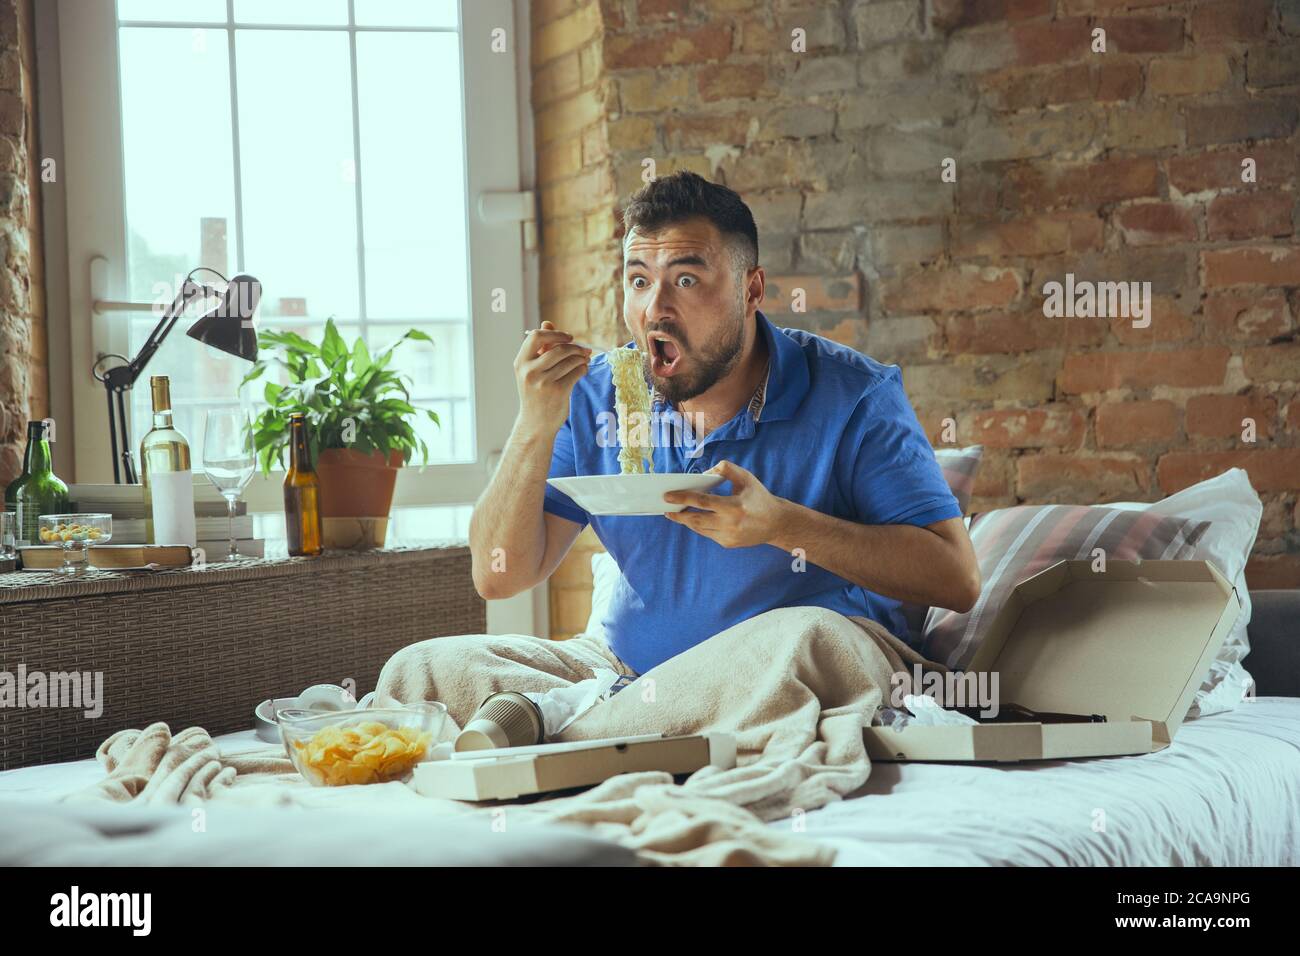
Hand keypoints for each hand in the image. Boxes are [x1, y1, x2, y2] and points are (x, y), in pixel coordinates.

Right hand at [514, 320, 591, 436]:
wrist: (536, 423)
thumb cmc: (536, 393)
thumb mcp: (532, 370)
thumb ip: (540, 347)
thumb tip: (548, 323)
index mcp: (521, 362)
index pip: (537, 336)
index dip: (556, 334)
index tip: (568, 337)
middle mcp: (530, 371)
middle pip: (558, 348)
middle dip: (575, 347)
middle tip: (584, 350)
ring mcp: (543, 382)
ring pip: (570, 360)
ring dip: (582, 358)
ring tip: (585, 359)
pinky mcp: (558, 391)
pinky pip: (576, 372)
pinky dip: (583, 368)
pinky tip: (583, 370)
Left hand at [662, 460, 789, 547]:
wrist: (776, 523)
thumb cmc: (758, 497)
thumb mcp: (746, 478)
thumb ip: (726, 469)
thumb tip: (704, 473)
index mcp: (734, 506)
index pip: (702, 502)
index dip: (683, 498)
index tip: (668, 496)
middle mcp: (730, 524)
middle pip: (695, 520)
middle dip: (678, 514)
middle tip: (666, 508)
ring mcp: (728, 536)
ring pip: (699, 529)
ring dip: (686, 520)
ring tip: (676, 513)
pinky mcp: (728, 544)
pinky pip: (707, 534)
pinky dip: (699, 526)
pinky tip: (694, 518)